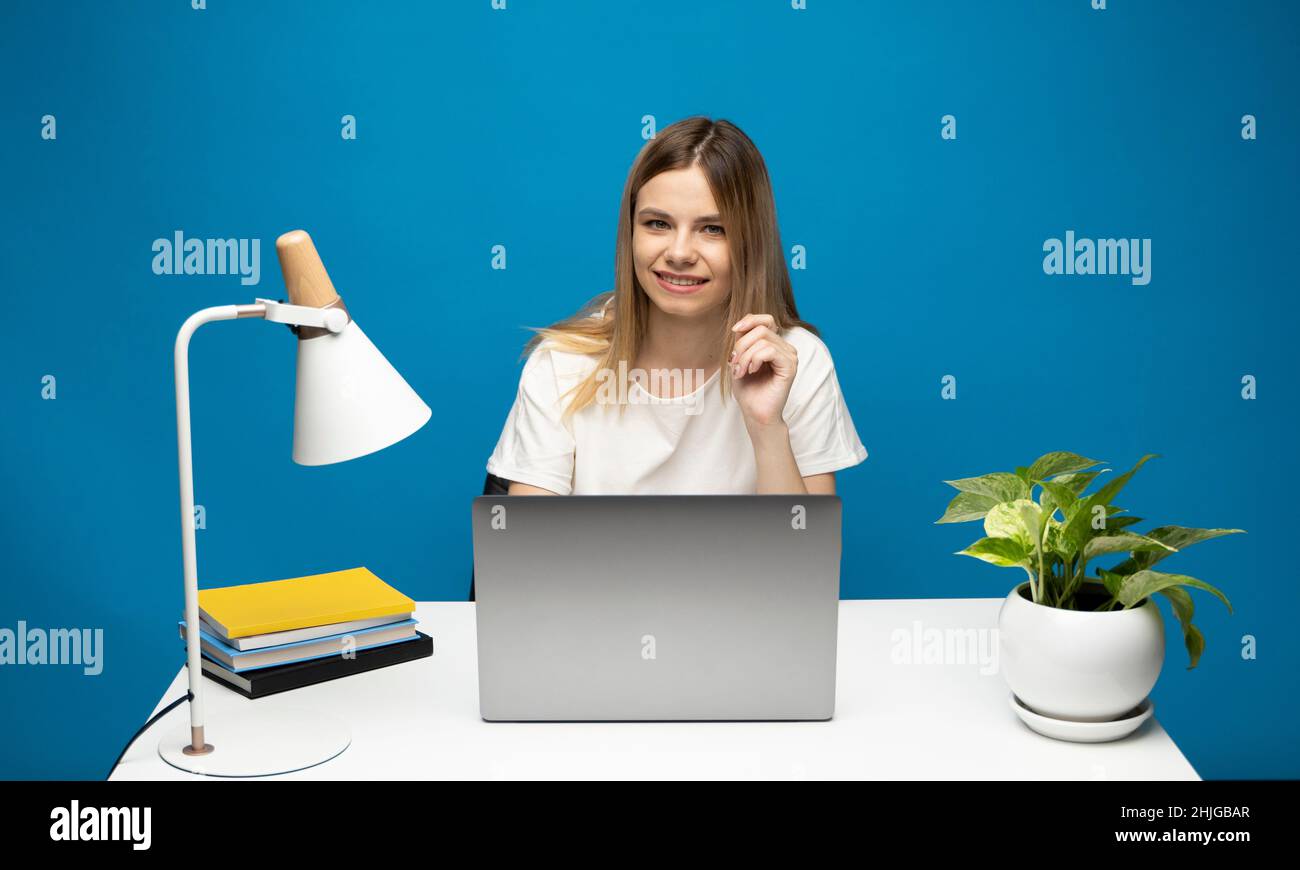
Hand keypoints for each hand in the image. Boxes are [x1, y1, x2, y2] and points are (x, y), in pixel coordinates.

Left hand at [729, 313, 796, 428]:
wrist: (754, 412)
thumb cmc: (748, 389)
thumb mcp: (739, 359)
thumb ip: (742, 341)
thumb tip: (740, 325)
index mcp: (775, 344)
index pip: (766, 320)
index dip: (749, 320)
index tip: (733, 330)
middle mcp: (785, 348)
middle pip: (760, 329)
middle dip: (741, 345)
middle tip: (735, 364)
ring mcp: (790, 356)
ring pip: (763, 340)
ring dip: (745, 356)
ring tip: (740, 372)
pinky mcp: (790, 366)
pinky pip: (769, 351)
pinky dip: (755, 359)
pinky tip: (751, 371)